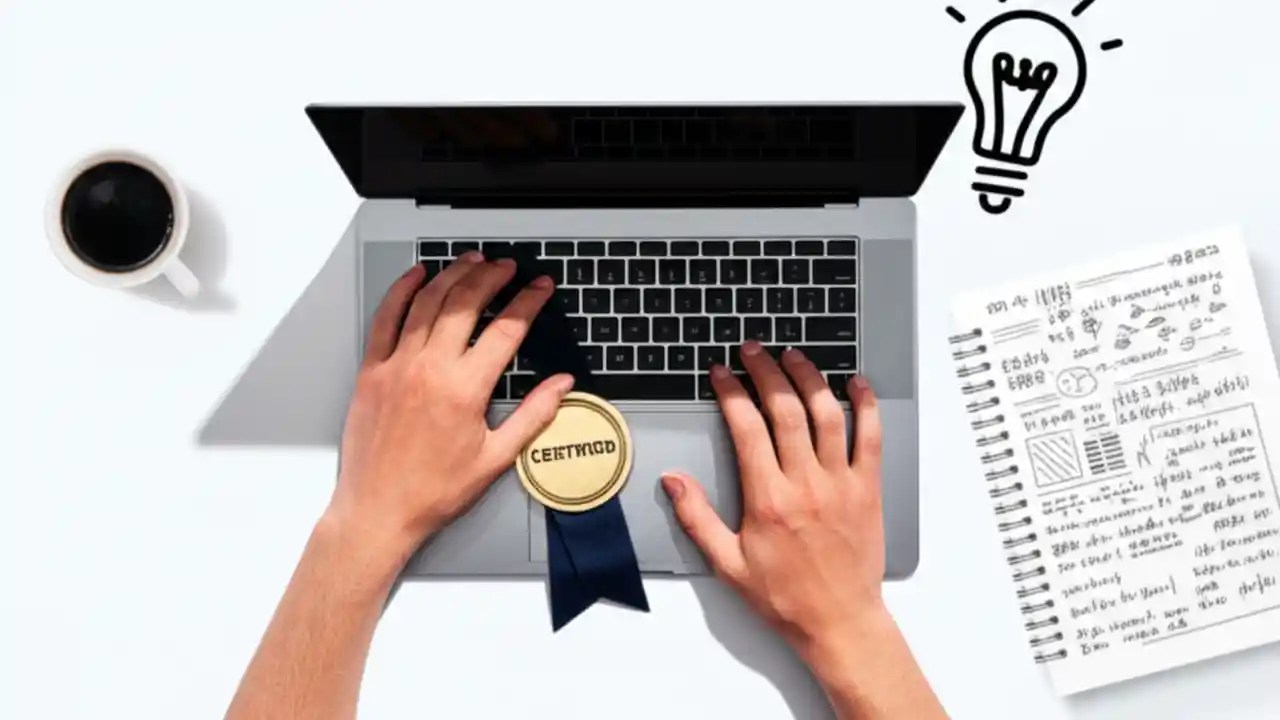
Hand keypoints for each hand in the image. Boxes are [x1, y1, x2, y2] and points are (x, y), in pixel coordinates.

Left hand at [327, 254, 574, 560]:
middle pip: (466, 304)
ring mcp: (397, 366)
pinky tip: (417, 275)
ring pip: (427, 303)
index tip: (541, 288)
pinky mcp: (371, 371)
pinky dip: (402, 291)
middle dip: (492, 277)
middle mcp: (429, 369)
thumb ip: (533, 415)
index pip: (506, 330)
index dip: (529, 303)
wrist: (379, 511)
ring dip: (453, 275)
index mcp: (464, 390)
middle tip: (508, 266)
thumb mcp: (496, 458)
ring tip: (472, 261)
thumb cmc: (433, 491)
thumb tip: (561, 385)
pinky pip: (386, 318)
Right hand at [662, 342, 885, 659]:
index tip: (721, 373)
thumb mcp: (727, 563)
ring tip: (793, 356)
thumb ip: (697, 518)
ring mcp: (841, 483)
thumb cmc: (785, 596)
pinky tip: (855, 383)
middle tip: (753, 351)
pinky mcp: (868, 489)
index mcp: (768, 499)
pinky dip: (866, 404)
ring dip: (809, 377)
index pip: (747, 427)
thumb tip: (673, 481)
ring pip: (827, 413)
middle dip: (765, 371)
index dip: (731, 392)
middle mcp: (806, 483)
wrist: (839, 620)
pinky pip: (871, 436)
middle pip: (785, 408)